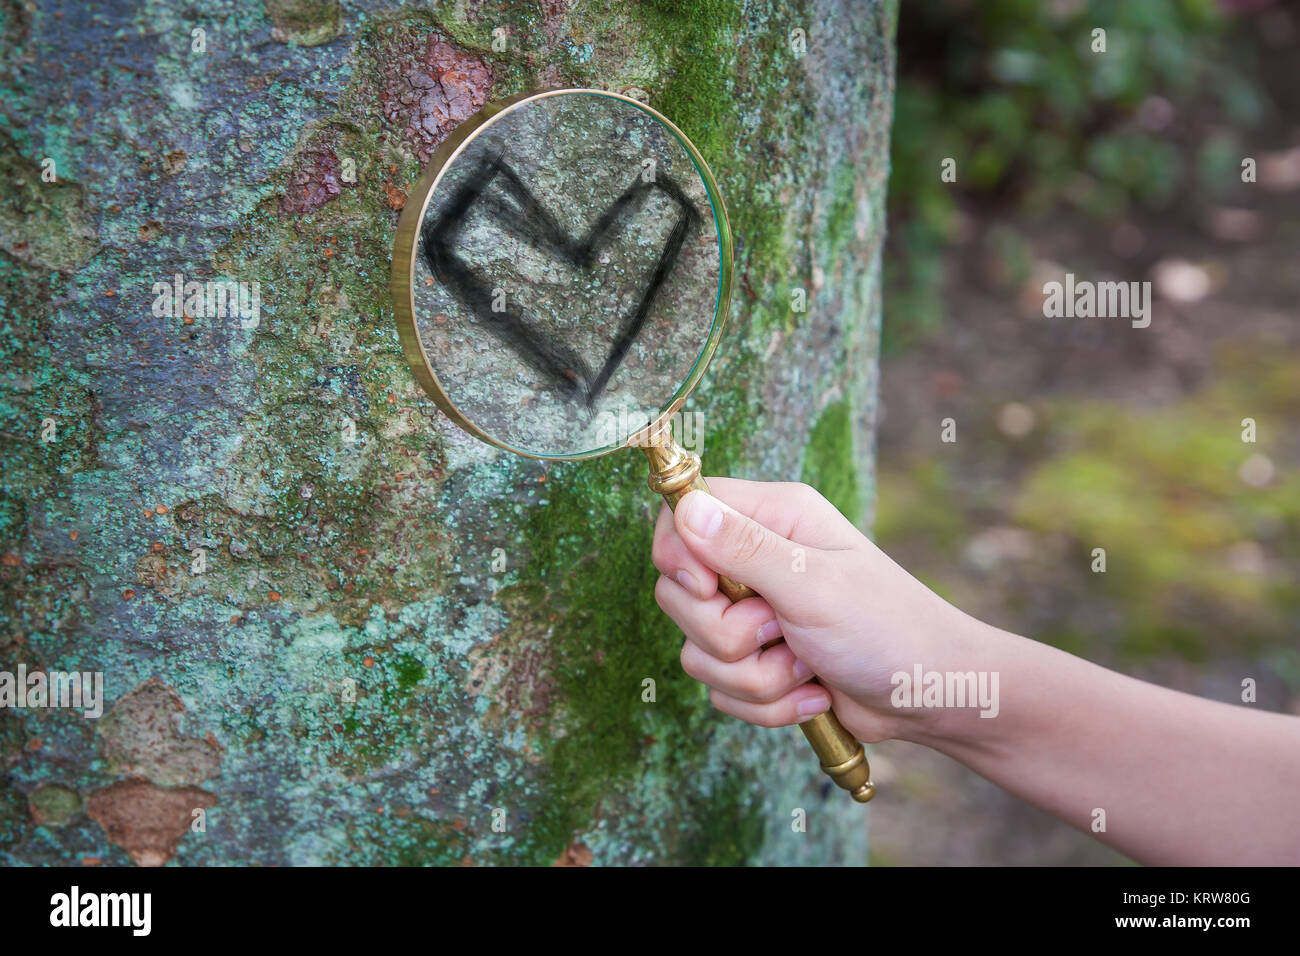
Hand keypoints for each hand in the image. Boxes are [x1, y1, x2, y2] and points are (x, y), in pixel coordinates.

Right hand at [651, 478, 970, 742]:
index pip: (683, 513)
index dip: (678, 555)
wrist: (930, 696)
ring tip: (808, 664)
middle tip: (781, 629)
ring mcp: (753, 613)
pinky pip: (720, 689)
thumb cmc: (887, 626)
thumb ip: (743, 548)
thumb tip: (685, 508)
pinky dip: (767, 701)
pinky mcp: (756, 661)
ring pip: (697, 650)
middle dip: (726, 633)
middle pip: (678, 592)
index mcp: (773, 517)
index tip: (708, 589)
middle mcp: (756, 558)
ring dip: (756, 675)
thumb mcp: (812, 584)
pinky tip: (812, 691)